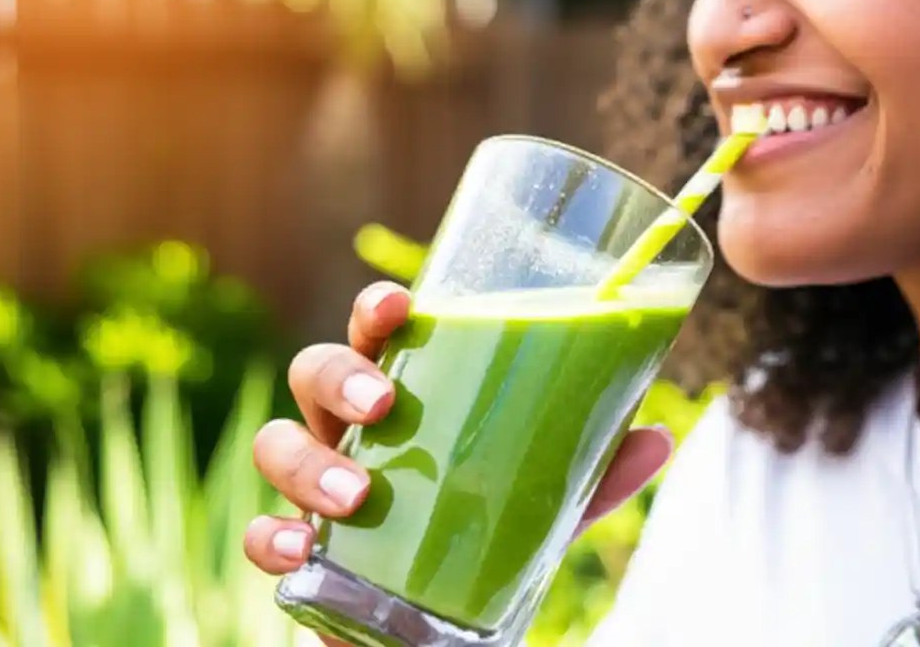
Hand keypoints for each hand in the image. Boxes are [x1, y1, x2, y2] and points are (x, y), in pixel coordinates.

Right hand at [242, 282, 675, 646]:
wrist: (443, 625)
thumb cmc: (486, 530)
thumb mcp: (547, 501)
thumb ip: (592, 470)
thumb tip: (659, 437)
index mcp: (405, 395)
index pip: (378, 333)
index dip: (376, 310)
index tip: (398, 304)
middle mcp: (350, 430)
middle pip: (313, 370)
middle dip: (339, 376)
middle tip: (385, 403)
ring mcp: (317, 486)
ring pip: (276, 444)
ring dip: (309, 461)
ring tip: (356, 494)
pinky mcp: (303, 550)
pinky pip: (260, 532)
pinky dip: (270, 536)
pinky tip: (301, 546)